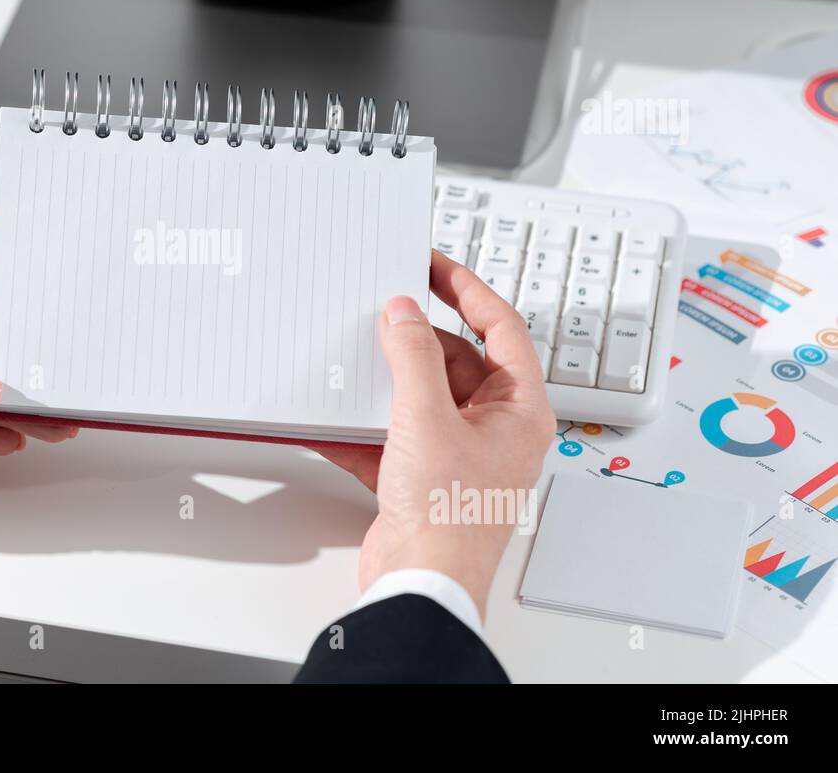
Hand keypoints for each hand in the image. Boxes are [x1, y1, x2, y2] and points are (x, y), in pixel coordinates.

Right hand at [314, 251, 554, 616]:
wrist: (421, 584)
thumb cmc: (449, 519)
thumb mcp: (426, 419)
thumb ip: (412, 357)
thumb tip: (404, 313)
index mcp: (518, 409)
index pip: (500, 327)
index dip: (467, 288)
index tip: (432, 263)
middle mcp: (493, 428)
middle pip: (455, 360)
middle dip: (414, 339)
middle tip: (381, 309)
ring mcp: (456, 453)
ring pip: (420, 396)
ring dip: (384, 380)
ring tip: (352, 356)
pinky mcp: (421, 476)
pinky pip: (391, 433)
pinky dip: (360, 424)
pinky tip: (328, 415)